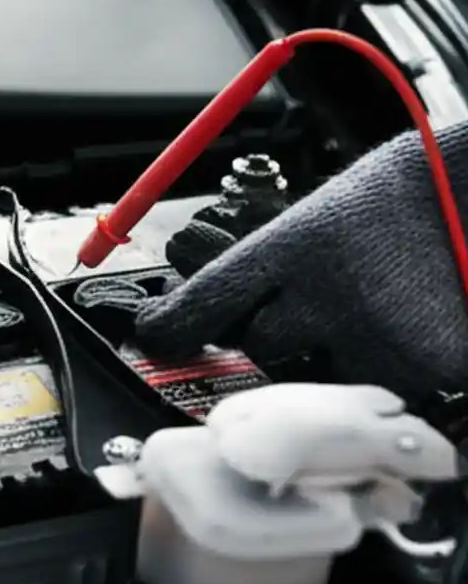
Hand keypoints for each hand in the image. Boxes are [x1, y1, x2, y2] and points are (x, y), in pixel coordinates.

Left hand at [135, 121, 467, 403]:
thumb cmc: (414, 192)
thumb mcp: (330, 211)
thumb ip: (278, 263)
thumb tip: (218, 302)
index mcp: (297, 245)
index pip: (209, 299)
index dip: (175, 325)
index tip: (155, 337)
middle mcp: (330, 296)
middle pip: (262, 350)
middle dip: (276, 338)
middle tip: (312, 310)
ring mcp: (379, 338)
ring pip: (323, 377)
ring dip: (334, 359)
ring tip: (372, 311)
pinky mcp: (429, 369)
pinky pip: (384, 392)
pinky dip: (389, 371)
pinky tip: (408, 328)